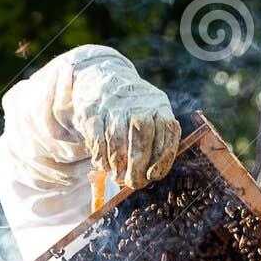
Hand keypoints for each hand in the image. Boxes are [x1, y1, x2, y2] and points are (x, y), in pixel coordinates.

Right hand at [69, 57, 179, 190]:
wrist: (103, 78)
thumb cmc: (134, 110)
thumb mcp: (153, 116)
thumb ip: (156, 143)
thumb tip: (148, 177)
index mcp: (160, 106)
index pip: (168, 132)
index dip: (162, 159)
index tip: (152, 176)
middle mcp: (138, 102)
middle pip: (141, 135)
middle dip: (137, 166)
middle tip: (133, 183)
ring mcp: (113, 105)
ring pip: (117, 141)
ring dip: (117, 164)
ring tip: (117, 175)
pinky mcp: (92, 111)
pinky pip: (98, 141)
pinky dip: (101, 158)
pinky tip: (104, 164)